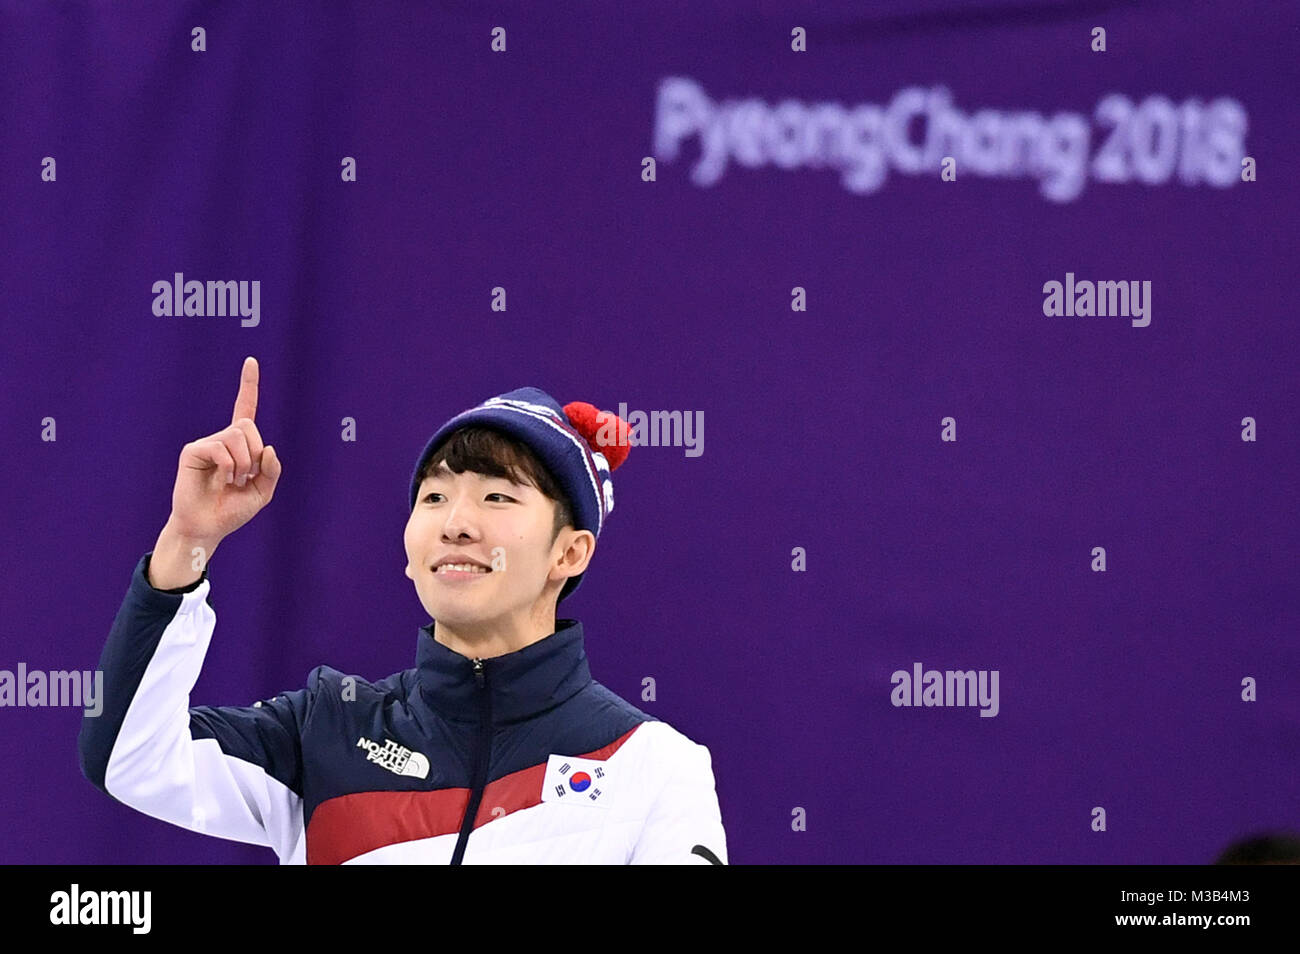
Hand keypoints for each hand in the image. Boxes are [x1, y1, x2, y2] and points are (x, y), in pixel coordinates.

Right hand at [166, 356, 281, 546]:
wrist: (208, 527)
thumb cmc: (232, 510)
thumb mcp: (263, 492)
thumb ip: (272, 470)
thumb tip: (268, 448)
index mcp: (239, 445)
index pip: (245, 408)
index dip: (249, 385)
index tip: (251, 361)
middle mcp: (222, 439)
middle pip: (247, 426)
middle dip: (254, 453)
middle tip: (245, 476)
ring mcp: (206, 444)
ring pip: (236, 436)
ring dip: (243, 463)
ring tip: (233, 481)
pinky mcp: (192, 451)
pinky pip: (220, 448)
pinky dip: (228, 467)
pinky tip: (222, 481)